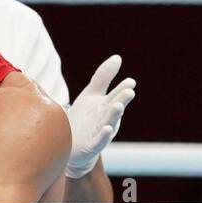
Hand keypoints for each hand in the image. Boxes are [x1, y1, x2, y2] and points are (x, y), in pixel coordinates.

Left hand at [65, 55, 135, 177]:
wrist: (71, 145)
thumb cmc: (84, 119)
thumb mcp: (91, 95)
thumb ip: (103, 77)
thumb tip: (118, 57)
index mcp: (108, 105)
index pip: (117, 94)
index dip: (122, 88)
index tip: (130, 81)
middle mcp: (107, 118)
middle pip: (115, 107)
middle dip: (122, 100)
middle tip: (129, 90)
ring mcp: (101, 132)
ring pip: (109, 122)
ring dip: (114, 115)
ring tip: (118, 106)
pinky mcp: (92, 145)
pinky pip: (99, 140)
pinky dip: (104, 135)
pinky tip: (107, 129)